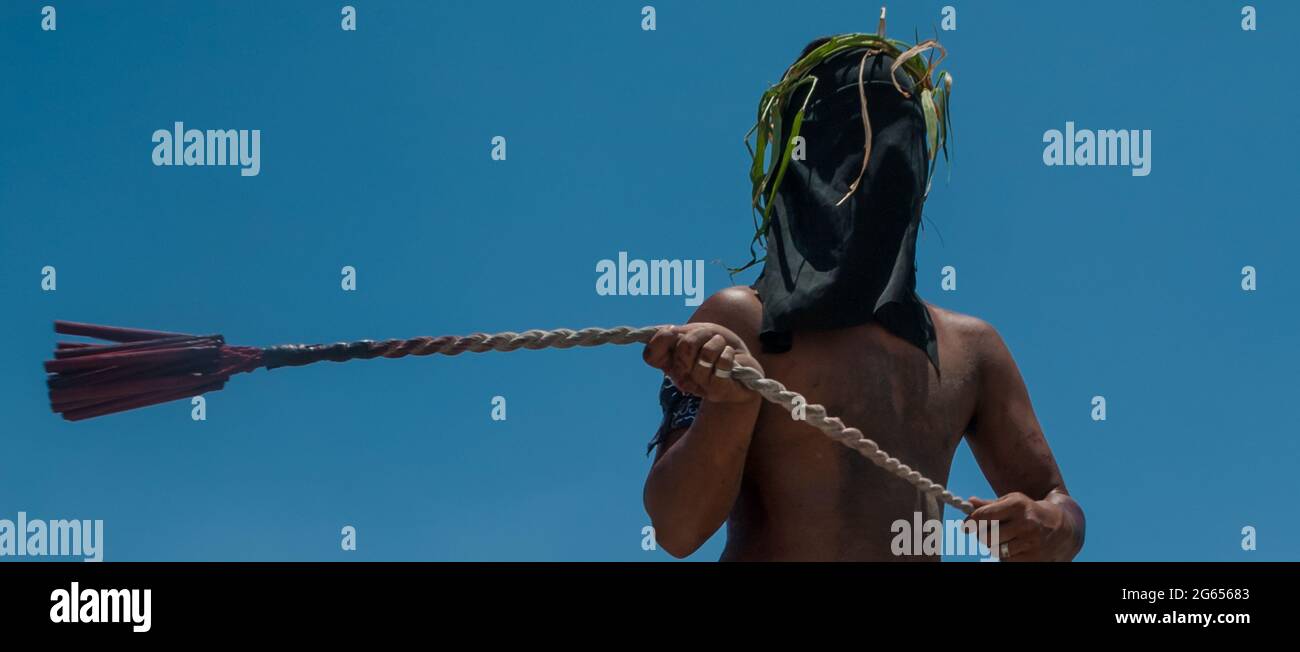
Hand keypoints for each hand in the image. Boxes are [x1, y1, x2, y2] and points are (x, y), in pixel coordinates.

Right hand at [642, 323, 762, 403]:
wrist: (744, 370)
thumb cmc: (717, 350)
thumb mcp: (696, 334)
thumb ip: (678, 333)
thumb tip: (666, 331)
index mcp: (670, 365)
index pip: (650, 355)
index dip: (662, 338)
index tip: (675, 331)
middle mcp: (681, 378)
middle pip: (683, 347)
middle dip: (701, 333)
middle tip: (709, 338)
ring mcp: (698, 386)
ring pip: (706, 353)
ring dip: (718, 342)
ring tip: (721, 348)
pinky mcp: (717, 391)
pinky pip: (723, 361)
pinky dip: (729, 352)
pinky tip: (730, 359)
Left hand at [965, 492, 1075, 561]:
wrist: (1063, 527)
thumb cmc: (1029, 512)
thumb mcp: (1013, 502)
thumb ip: (990, 504)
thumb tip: (969, 503)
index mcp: (1018, 505)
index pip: (984, 516)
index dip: (971, 522)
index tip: (966, 526)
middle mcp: (1025, 523)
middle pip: (987, 536)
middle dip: (982, 535)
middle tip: (987, 533)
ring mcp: (1031, 542)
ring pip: (995, 550)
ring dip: (994, 546)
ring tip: (1004, 539)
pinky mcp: (1034, 558)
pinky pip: (1006, 560)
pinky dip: (1005, 556)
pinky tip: (1014, 547)